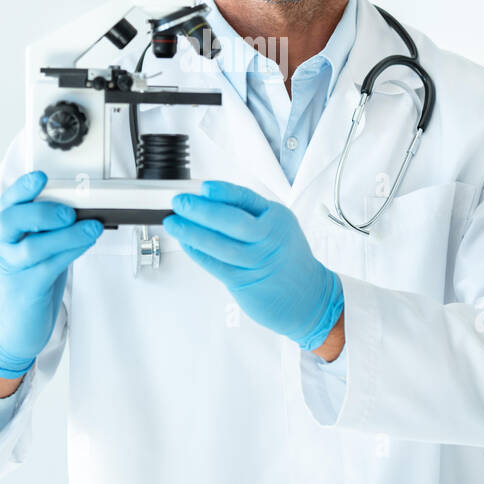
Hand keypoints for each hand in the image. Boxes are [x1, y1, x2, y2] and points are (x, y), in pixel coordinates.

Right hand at [0, 170, 103, 378]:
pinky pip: (47, 267)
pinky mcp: (26, 290)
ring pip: (34, 246)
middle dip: (42, 211)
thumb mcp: (40, 250)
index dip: (22, 188)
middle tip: (68, 212)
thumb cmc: (30, 284)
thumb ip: (53, 230)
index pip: (9, 203)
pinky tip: (85, 243)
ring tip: (91, 228)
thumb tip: (84, 209)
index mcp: (8, 233)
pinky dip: (70, 252)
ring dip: (67, 234)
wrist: (13, 329)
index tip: (40, 177)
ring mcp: (13, 269)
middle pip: (12, 219)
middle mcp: (6, 247)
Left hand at [162, 180, 343, 351]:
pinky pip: (216, 265)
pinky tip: (186, 243)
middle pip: (232, 222)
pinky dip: (198, 253)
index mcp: (277, 219)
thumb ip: (252, 214)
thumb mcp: (281, 225)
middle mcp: (268, 239)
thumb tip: (211, 200)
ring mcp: (257, 262)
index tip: (204, 187)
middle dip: (202, 211)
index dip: (223, 192)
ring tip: (174, 222)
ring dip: (192, 232)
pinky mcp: (244, 282)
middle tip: (181, 203)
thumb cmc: (289, 258)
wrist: (309, 296)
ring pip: (220, 245)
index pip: (247, 200)